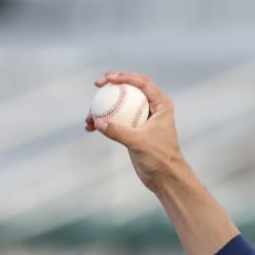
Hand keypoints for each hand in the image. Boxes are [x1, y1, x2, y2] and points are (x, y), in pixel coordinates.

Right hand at [84, 71, 184, 192]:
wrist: (165, 177)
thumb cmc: (161, 158)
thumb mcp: (139, 143)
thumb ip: (118, 131)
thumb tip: (97, 122)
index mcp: (161, 104)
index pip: (142, 82)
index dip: (124, 77)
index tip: (107, 79)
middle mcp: (153, 107)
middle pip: (130, 88)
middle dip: (112, 85)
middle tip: (97, 85)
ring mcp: (143, 117)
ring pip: (121, 104)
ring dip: (104, 106)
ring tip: (89, 116)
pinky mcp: (134, 129)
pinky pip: (117, 118)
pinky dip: (104, 121)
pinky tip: (91, 127)